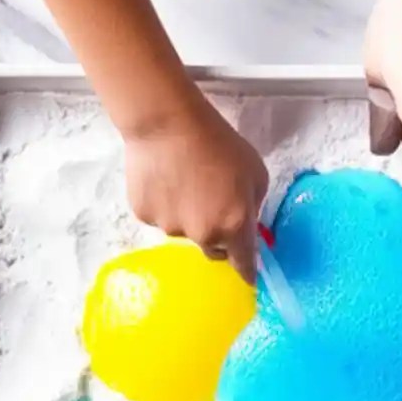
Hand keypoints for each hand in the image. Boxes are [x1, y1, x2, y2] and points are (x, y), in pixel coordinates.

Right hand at [124, 105, 267, 281]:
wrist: (168, 123)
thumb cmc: (218, 143)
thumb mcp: (255, 173)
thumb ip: (253, 205)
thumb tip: (246, 221)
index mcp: (234, 226)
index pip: (244, 264)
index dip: (247, 271)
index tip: (249, 277)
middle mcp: (203, 235)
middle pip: (213, 249)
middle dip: (217, 235)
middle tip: (213, 202)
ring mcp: (171, 228)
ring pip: (184, 231)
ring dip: (188, 216)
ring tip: (185, 180)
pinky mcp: (146, 216)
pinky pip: (161, 217)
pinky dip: (164, 204)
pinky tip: (165, 178)